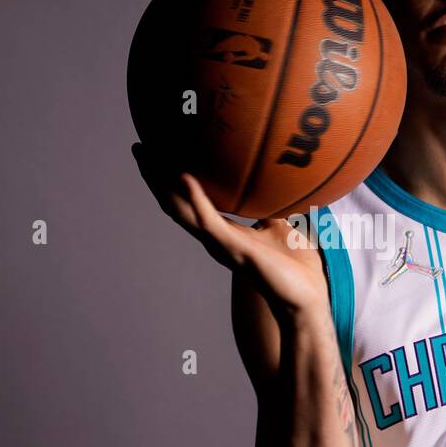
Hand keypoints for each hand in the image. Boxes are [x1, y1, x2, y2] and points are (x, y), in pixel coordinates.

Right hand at [130, 141, 329, 318]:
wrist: (306, 297)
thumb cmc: (295, 266)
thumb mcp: (281, 224)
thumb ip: (270, 204)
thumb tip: (276, 178)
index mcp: (224, 231)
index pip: (188, 202)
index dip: (170, 180)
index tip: (158, 154)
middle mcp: (215, 237)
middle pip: (174, 204)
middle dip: (154, 177)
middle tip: (140, 149)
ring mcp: (221, 243)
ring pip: (181, 211)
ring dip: (162, 183)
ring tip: (148, 157)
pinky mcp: (233, 248)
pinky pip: (208, 221)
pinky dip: (195, 199)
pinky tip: (184, 177)